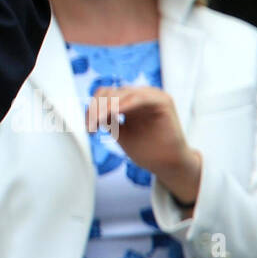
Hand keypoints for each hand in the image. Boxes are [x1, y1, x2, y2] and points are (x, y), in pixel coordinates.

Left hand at [89, 85, 201, 206]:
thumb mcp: (120, 132)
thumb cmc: (146, 150)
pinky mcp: (163, 101)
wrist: (168, 165)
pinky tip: (115, 114)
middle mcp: (141, 95)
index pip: (106, 94)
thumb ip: (107, 119)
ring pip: (123, 93)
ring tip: (98, 123)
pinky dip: (125, 104)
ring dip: (107, 107)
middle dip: (96, 108)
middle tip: (90, 127)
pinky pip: (140, 97)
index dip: (93, 107)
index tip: (88, 126)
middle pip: (111, 92)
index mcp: (130, 101)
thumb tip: (90, 110)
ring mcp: (153, 96)